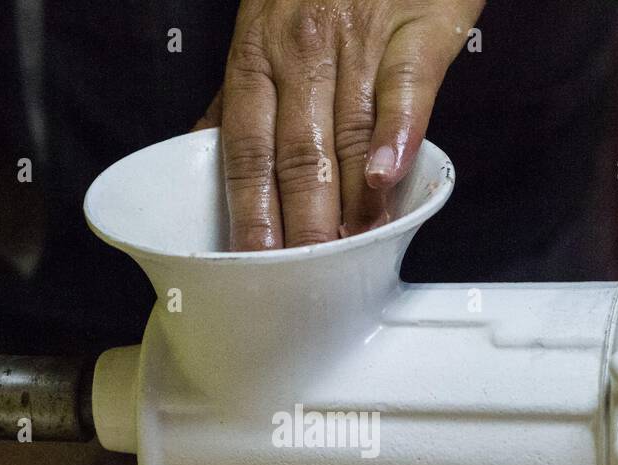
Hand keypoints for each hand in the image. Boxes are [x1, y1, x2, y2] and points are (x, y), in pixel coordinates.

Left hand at [196, 0, 483, 249]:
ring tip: (347, 256)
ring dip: (348, 205)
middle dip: (299, 227)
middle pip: (295, 156)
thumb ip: (240, 96)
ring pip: (346, 136)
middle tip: (304, 282)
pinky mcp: (415, 30)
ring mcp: (359, 40)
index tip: (250, 265)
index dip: (249, 212)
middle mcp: (301, 50)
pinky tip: (387, 180)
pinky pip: (402, 90)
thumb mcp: (265, 30)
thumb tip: (201, 154)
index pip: (247, 149)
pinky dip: (394, 137)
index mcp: (257, 56)